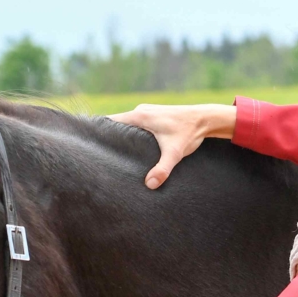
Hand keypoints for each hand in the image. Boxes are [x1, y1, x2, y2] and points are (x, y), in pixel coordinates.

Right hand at [109, 103, 236, 187]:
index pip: (110, 122)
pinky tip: (131, 149)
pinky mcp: (154, 116)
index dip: (100, 132)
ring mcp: (147, 112)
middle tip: (100, 155)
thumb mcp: (175, 153)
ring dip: (121, 137)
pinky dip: (131, 135)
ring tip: (113, 154)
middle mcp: (141, 111)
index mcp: (140, 116)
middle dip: (109, 139)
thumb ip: (162, 169)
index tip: (91, 145)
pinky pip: (136, 125)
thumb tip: (150, 185)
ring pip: (127, 125)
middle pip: (116, 124)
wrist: (206, 119)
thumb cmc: (189, 133)